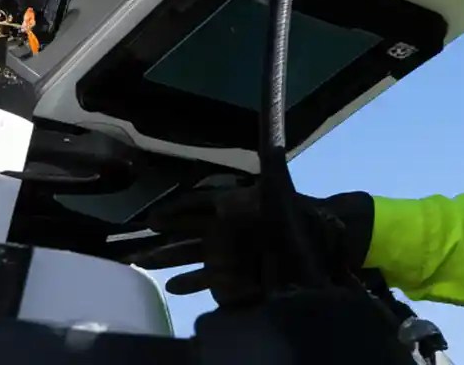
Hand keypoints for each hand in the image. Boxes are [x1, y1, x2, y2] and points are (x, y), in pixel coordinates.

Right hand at [136, 184, 374, 306]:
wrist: (328, 241)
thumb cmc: (302, 215)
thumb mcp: (280, 192)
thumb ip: (263, 177)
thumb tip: (239, 177)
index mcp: (238, 203)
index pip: (201, 203)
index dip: (178, 209)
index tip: (153, 217)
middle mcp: (233, 226)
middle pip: (192, 232)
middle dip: (165, 238)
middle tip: (135, 247)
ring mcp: (237, 250)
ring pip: (197, 255)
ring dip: (171, 260)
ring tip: (144, 265)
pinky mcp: (243, 272)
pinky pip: (213, 277)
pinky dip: (193, 281)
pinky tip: (173, 287)